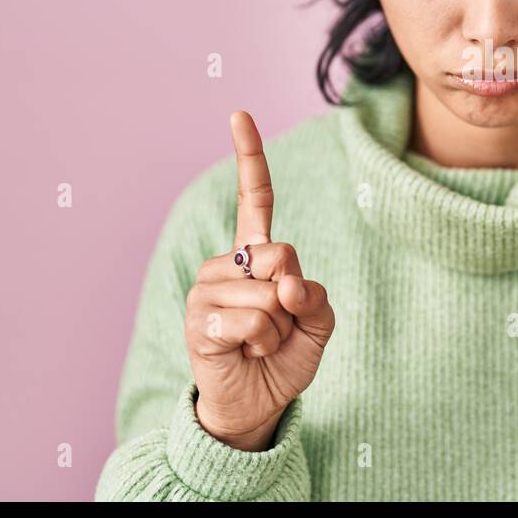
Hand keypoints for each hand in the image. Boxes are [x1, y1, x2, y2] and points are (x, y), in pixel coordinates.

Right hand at [183, 111, 335, 450]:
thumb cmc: (285, 358)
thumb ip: (314, 295)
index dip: (249, 156)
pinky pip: (253, 320)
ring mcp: (207, 289)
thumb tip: (286, 283)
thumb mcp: (318, 323)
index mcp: (255, 254)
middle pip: (282, 255)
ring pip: (270, 293)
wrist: (258, 403)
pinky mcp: (199, 319)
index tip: (239, 114)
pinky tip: (245, 352)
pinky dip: (264, 342)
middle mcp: (226, 264)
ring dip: (279, 328)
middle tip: (276, 326)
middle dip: (294, 298)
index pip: (255, 198)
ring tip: (259, 342)